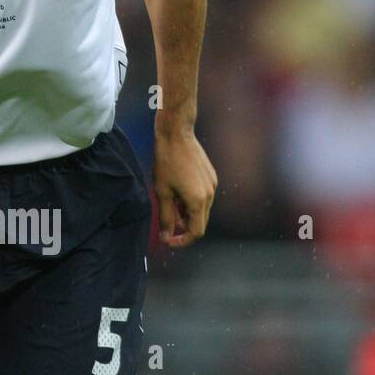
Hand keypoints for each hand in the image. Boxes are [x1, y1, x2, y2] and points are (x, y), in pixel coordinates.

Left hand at [153, 123, 216, 247]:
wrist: (177, 134)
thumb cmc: (166, 161)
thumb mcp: (161, 192)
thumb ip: (166, 217)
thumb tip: (166, 236)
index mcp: (198, 201)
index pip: (195, 232)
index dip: (182, 240)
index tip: (168, 239)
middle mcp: (210, 194)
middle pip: (200, 222)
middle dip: (184, 227)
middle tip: (167, 223)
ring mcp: (213, 184)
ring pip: (202, 210)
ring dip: (187, 214)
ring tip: (171, 203)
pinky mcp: (212, 177)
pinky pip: (204, 198)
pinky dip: (192, 202)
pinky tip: (178, 192)